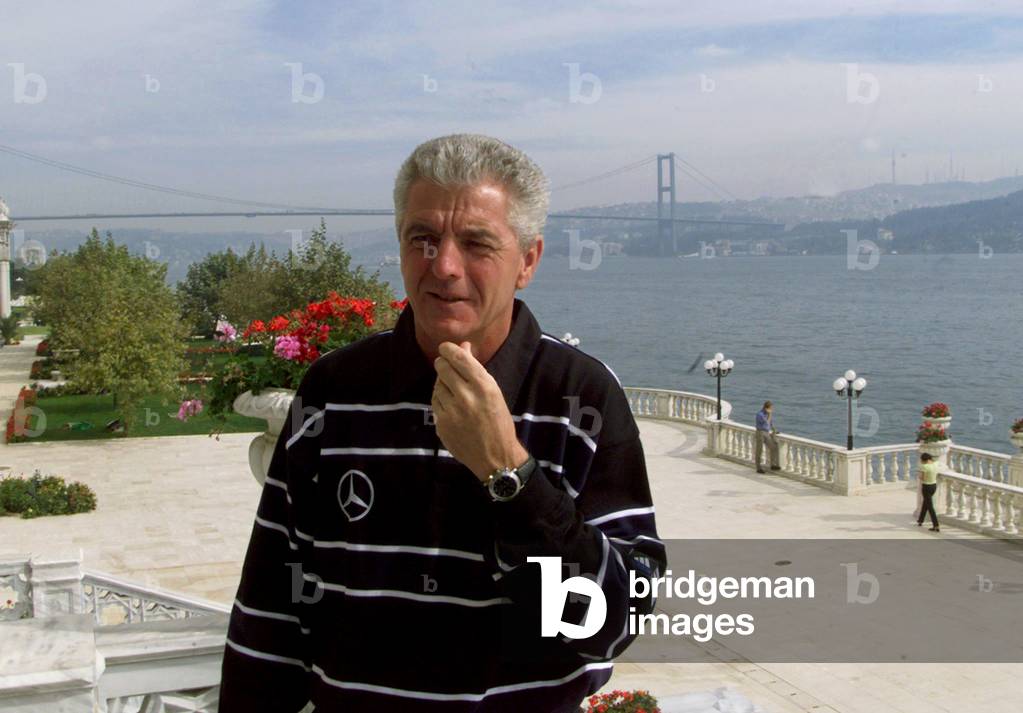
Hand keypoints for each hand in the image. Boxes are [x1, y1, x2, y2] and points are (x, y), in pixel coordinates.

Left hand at [432, 341, 527, 481]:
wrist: (495, 457)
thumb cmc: (498, 422)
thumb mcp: (494, 393)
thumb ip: (476, 370)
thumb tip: (463, 347)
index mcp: (484, 386)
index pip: (459, 358)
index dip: (449, 349)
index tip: (445, 347)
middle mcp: (466, 396)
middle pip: (443, 369)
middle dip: (442, 363)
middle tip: (445, 364)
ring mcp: (451, 411)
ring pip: (437, 385)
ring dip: (442, 383)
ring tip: (453, 389)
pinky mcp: (441, 424)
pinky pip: (435, 403)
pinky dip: (440, 400)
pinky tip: (450, 404)